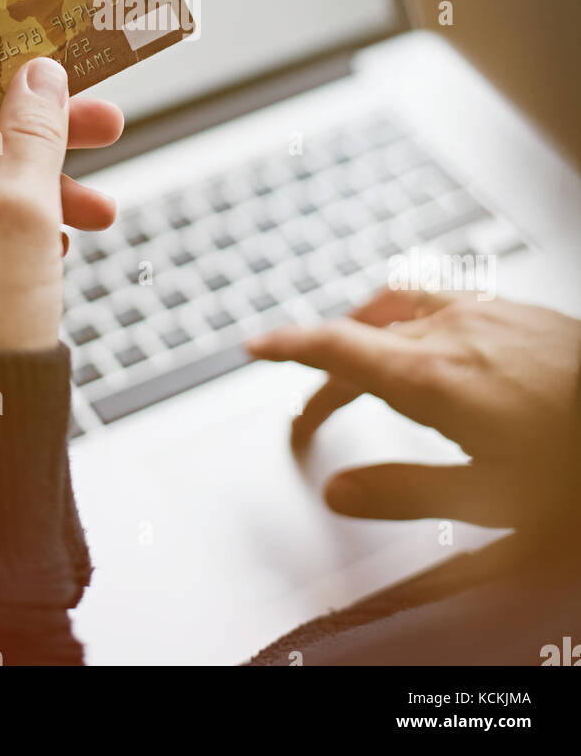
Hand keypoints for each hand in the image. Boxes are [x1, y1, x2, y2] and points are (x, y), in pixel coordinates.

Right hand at [247, 289, 580, 526]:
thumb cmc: (575, 464)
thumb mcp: (491, 501)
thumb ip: (406, 493)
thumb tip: (340, 490)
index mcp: (435, 376)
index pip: (337, 347)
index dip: (288, 346)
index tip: (254, 345)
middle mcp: (455, 332)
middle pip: (363, 333)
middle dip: (325, 367)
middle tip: (310, 411)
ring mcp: (489, 314)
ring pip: (402, 306)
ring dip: (367, 330)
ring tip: (357, 359)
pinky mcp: (519, 311)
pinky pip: (441, 301)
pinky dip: (409, 319)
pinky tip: (432, 342)